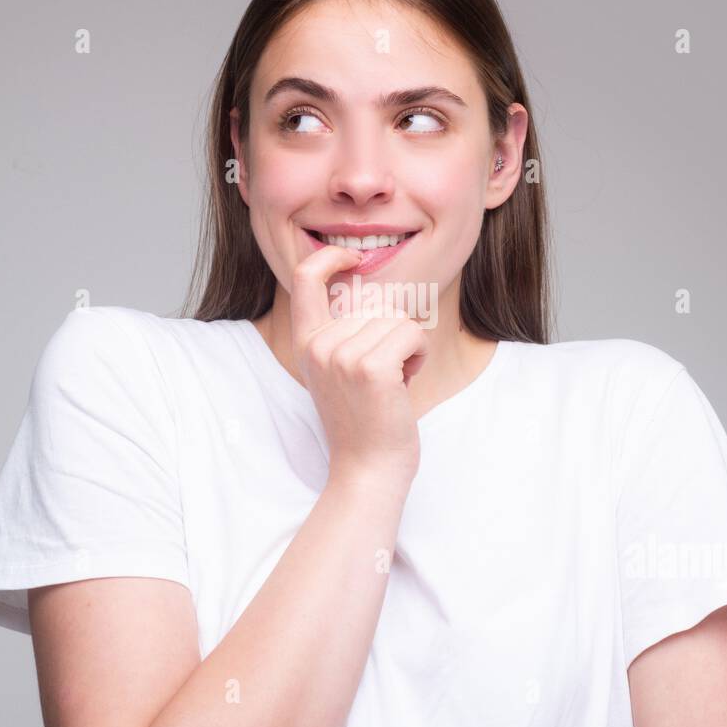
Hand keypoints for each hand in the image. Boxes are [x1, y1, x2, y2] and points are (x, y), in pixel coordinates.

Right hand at [290, 245, 429, 486]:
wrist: (368, 469)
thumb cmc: (364, 420)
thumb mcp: (337, 371)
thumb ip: (342, 331)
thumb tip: (370, 285)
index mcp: (306, 343)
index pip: (306, 276)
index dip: (332, 257)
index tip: (355, 258)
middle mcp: (319, 346)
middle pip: (374, 302)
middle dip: (392, 332)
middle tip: (384, 373)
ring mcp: (342, 356)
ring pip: (397, 318)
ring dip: (408, 346)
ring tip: (393, 382)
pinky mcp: (371, 367)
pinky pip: (412, 333)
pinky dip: (420, 355)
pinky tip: (406, 382)